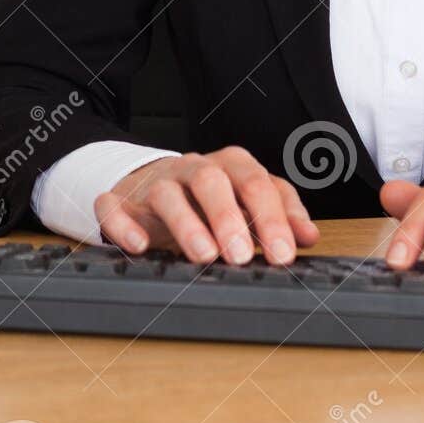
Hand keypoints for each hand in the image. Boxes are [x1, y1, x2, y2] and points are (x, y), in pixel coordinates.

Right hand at [94, 147, 320, 265]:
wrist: (150, 186)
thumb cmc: (207, 200)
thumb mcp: (247, 204)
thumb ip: (279, 215)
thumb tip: (309, 236)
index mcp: (229, 166)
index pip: (256, 183)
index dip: (272, 218)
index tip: (284, 254)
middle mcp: (193, 169)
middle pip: (212, 180)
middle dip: (229, 217)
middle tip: (242, 255)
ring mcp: (155, 184)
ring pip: (167, 194)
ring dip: (186, 224)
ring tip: (204, 255)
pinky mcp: (121, 201)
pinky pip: (114, 206)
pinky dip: (124, 225)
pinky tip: (139, 246)